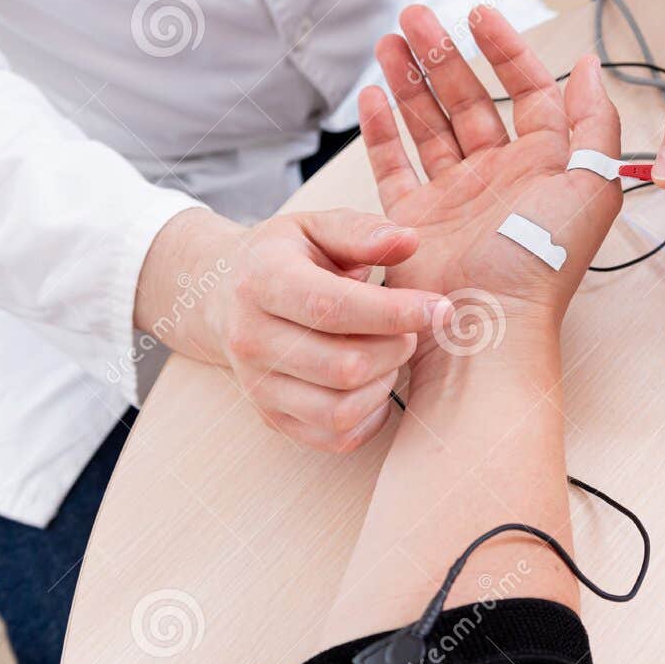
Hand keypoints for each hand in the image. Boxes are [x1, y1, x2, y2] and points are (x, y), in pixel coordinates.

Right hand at [135, 205, 446, 451]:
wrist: (223, 297)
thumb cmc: (285, 257)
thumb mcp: (317, 226)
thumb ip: (362, 232)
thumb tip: (409, 240)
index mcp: (262, 281)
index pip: (333, 307)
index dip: (395, 312)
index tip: (441, 308)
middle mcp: (251, 339)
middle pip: (344, 366)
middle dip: (396, 347)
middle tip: (409, 327)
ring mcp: (257, 385)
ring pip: (341, 410)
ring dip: (384, 384)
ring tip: (388, 352)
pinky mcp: (272, 418)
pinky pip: (335, 437)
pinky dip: (370, 415)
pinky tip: (374, 381)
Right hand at [357, 4, 622, 379]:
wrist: (488, 325)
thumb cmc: (542, 261)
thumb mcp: (591, 184)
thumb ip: (596, 121)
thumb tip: (590, 65)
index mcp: (545, 164)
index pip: (526, 90)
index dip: (504, 49)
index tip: (479, 14)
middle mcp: (499, 177)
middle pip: (468, 101)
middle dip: (442, 55)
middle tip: (415, 15)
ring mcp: (454, 197)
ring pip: (429, 124)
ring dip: (409, 81)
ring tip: (388, 40)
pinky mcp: (414, 220)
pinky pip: (394, 165)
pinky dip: (382, 131)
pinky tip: (371, 95)